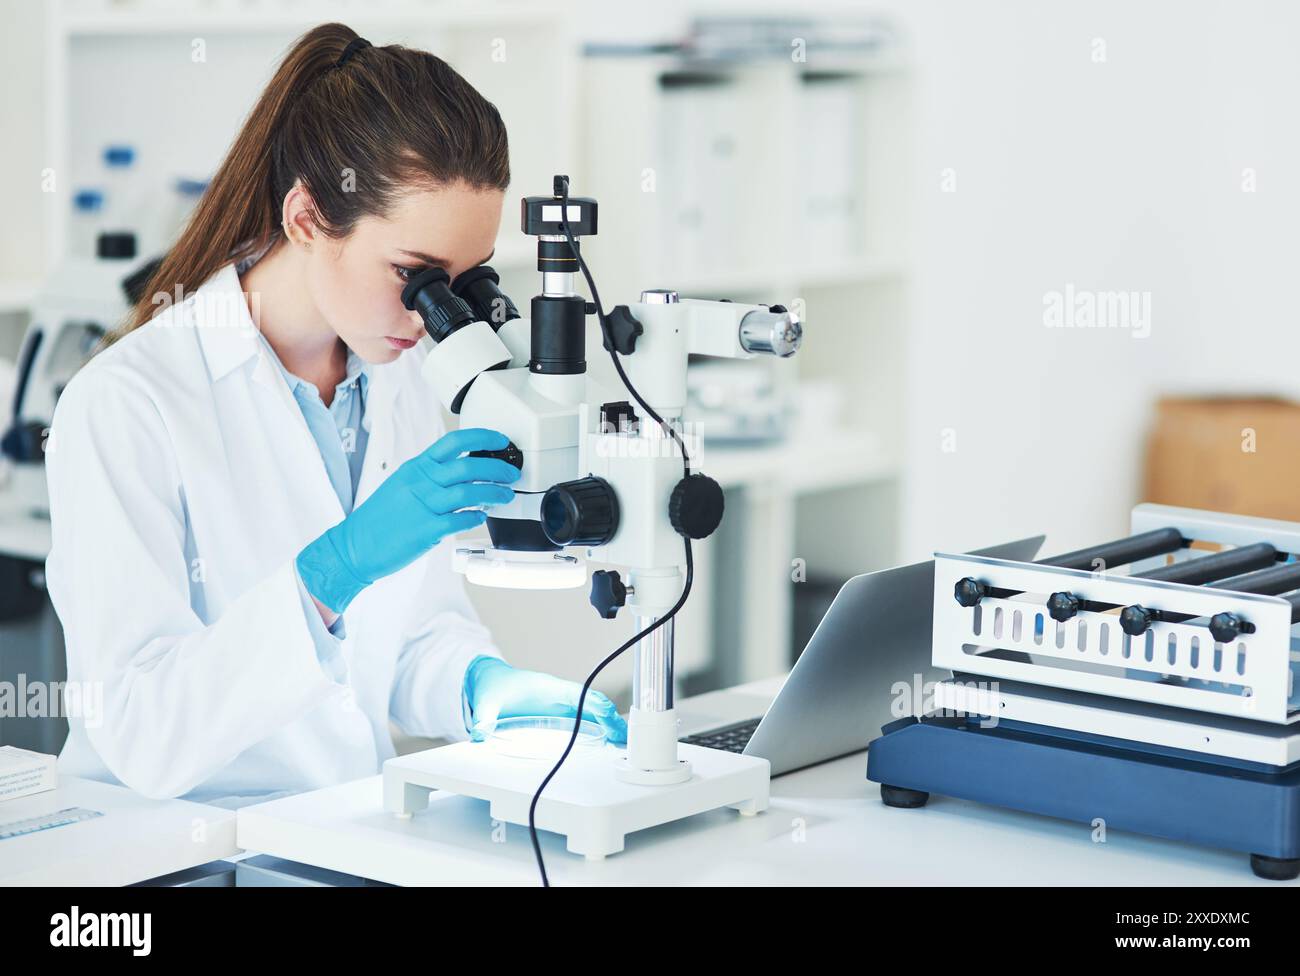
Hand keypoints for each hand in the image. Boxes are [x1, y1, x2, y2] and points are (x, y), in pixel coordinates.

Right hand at [297, 428, 519, 613]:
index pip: (453, 442)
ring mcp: (423, 506)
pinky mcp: (426, 530)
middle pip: (468, 467)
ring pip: (468, 493)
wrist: (354, 546)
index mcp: (415, 468)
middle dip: (497, 469)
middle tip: (511, 474)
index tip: (500, 440)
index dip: (482, 438)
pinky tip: (483, 517)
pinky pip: (459, 521)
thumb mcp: (402, 485)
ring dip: (494, 494)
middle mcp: (420, 482)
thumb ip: (430, 477)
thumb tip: (465, 474)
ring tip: (506, 497)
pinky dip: (475, 517)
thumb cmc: (379, 519)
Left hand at [463, 655, 627, 744]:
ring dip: (609, 726)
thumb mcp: (487, 701)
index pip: (582, 696)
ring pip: (593, 713)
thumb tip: (480, 733)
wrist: (490, 681)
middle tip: (625, 740)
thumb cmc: (494, 686)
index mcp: (550, 688)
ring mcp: (562, 705)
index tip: (611, 722)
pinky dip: (599, 729)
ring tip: (623, 745)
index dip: (599, 708)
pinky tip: (607, 742)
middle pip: (594, 705)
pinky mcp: (559, 714)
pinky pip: (584, 720)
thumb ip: (484, 717)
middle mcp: (560, 696)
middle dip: (612, 720)